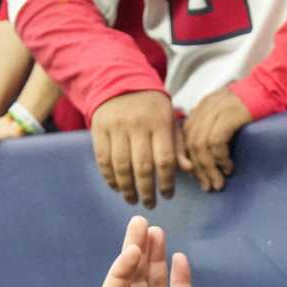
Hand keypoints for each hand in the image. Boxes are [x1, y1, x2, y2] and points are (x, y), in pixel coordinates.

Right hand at [89, 90, 181, 206]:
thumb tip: (188, 169)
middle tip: (150, 204)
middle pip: (142, 166)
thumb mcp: (169, 121)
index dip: (166, 182)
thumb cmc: (151, 108)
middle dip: (147, 190)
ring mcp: (116, 127)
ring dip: (127, 188)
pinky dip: (110, 178)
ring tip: (133, 199)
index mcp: (160, 122)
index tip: (167, 195)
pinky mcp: (99, 130)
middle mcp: (137, 125)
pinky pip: (103, 160)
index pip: (165, 159)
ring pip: (121, 166)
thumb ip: (178, 145)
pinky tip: (117, 188)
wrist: (120, 83)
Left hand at [180, 86, 250, 191]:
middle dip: (198, 169)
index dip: (188, 159)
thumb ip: (213, 129)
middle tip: (208, 186)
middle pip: (191, 143)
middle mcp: (204, 108)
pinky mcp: (229, 115)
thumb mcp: (226, 115)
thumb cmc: (252, 106)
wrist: (271, 88)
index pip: (185, 137)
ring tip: (218, 183)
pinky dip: (220, 159)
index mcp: (201, 108)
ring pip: (201, 145)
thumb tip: (206, 157)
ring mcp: (216, 110)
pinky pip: (216, 142)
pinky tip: (229, 168)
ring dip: (209, 169)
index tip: (197, 177)